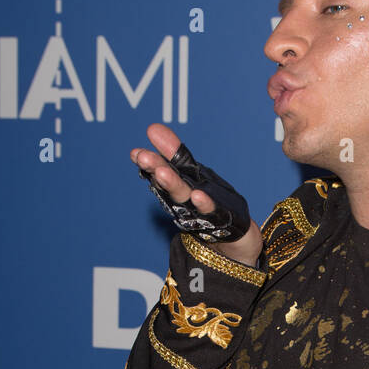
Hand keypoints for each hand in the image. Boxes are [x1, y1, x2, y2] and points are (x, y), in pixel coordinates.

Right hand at [130, 123, 262, 267]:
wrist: (233, 240)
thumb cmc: (209, 204)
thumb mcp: (192, 175)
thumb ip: (174, 153)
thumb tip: (152, 128)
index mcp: (177, 186)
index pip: (160, 171)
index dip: (147, 162)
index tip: (135, 153)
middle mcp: (184, 199)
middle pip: (168, 182)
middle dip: (155, 169)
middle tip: (142, 156)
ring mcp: (199, 211)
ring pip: (183, 197)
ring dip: (172, 184)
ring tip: (162, 172)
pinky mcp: (219, 220)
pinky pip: (210, 211)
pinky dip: (203, 203)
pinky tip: (197, 195)